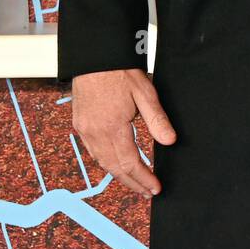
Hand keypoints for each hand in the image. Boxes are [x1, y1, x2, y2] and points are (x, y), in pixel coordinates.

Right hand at [71, 69, 176, 197]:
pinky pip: (93, 152)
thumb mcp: (145, 92)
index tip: (155, 188)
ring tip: (135, 182)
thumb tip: (170, 141)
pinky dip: (106, 162)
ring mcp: (84, 129)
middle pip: (114, 168)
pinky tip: (115, 164)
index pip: (130, 163)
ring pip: (102, 162)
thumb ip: (157, 119)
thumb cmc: (119, 71)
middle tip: (147, 192)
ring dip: (119, 175)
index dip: (143, 178)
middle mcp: (94, 132)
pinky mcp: (79, 124)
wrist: (94, 56)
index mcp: (112, 127)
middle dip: (132, 183)